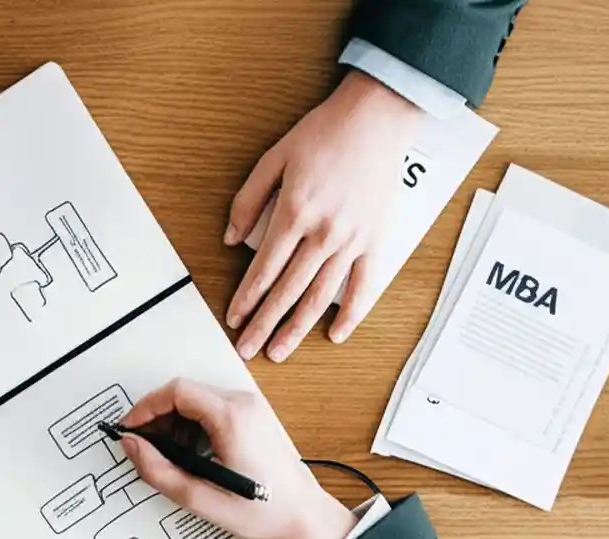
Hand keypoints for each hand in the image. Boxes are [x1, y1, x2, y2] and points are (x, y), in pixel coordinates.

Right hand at [119, 379, 356, 538]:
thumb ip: (159, 471)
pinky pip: (212, 408)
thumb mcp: (200, 498)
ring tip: (169, 456)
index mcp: (232, 418)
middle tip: (144, 447)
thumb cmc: (263, 513)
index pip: (176, 391)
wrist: (305, 519)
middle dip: (157, 416)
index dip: (145, 407)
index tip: (130, 429)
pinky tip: (191, 454)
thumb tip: (131, 445)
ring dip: (174, 422)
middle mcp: (244, 403)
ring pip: (197, 399)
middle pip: (185, 392)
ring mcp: (252, 407)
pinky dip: (192, 425)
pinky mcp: (254, 416)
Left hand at [224, 70, 422, 360]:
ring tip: (279, 351)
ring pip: (321, 296)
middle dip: (264, 324)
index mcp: (294, 212)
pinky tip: (334, 334)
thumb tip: (231, 238)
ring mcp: (353, 239)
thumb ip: (248, 200)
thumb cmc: (324, 134)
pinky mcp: (377, 240)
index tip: (234, 319)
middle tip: (248, 349)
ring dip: (297, 328)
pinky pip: (365, 286)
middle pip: (287, 291)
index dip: (246, 298)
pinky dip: (351, 315)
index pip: (264, 269)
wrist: (376, 118)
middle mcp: (323, 232)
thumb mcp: (274, 158)